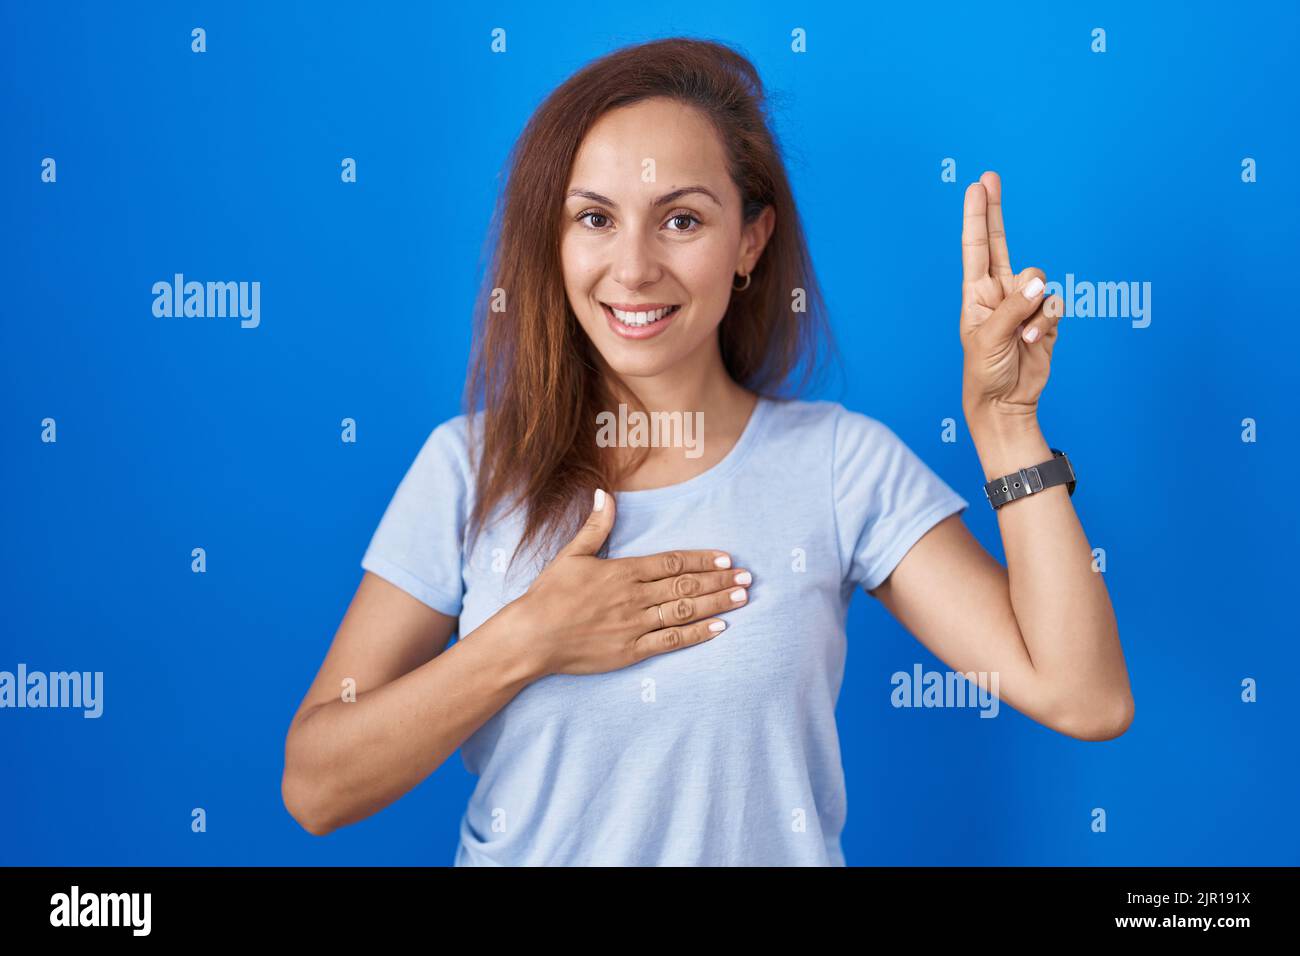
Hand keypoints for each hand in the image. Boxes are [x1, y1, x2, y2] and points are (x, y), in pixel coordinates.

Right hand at [511, 488, 750, 677]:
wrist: (531, 638)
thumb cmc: (549, 595)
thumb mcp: (570, 554)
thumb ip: (595, 525)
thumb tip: (603, 492)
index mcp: (622, 571)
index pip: (672, 562)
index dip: (701, 559)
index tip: (726, 558)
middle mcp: (634, 597)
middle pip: (686, 585)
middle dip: (719, 580)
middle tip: (747, 577)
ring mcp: (635, 625)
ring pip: (684, 611)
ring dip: (716, 603)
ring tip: (742, 597)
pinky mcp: (631, 651)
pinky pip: (671, 641)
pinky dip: (697, 634)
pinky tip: (719, 628)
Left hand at [960, 171, 1063, 421]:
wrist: (1006, 403)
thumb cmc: (985, 373)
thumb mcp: (989, 340)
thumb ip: (1013, 309)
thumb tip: (1038, 282)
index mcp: (977, 294)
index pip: (976, 248)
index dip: (978, 217)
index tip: (976, 187)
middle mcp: (1000, 293)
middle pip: (1001, 244)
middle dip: (996, 212)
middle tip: (991, 177)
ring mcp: (1024, 304)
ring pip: (1040, 280)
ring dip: (1034, 309)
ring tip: (1021, 337)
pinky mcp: (1045, 319)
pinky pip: (1055, 305)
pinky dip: (1047, 323)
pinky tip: (1033, 342)